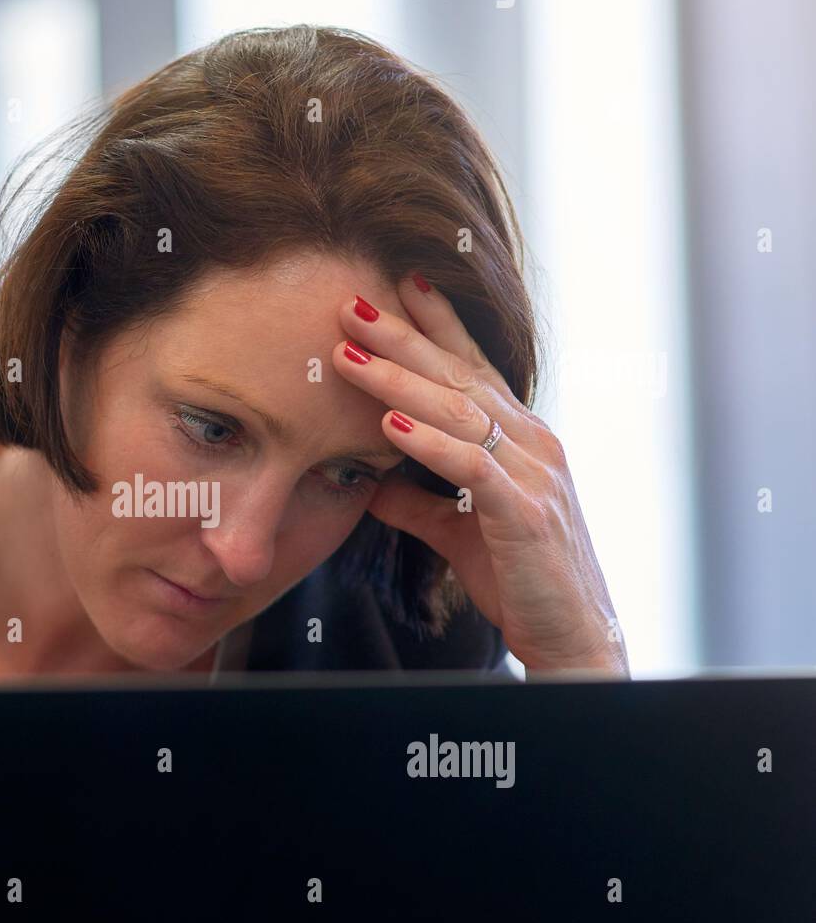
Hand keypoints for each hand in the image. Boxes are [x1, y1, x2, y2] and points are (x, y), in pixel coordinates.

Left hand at [333, 277, 628, 675]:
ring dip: (398, 379)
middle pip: (458, 375)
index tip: (398, 285)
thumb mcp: (457, 532)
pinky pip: (471, 466)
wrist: (573, 636)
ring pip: (459, 411)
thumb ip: (416, 503)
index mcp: (518, 439)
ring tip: (349, 355)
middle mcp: (531, 443)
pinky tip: (388, 424)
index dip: (437, 325)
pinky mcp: (526, 513)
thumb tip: (368, 483)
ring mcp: (534, 474)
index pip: (473, 367)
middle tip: (352, 302)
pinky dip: (428, 442)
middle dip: (402, 335)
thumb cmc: (520, 580)